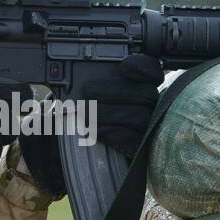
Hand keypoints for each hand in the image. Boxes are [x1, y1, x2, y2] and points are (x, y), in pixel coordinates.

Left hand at [17, 54, 165, 197]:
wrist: (72, 154)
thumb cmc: (77, 118)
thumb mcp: (75, 97)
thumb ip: (81, 83)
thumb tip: (67, 73)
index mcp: (138, 86)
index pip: (152, 72)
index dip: (142, 67)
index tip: (124, 65)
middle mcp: (150, 106)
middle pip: (145, 93)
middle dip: (114, 90)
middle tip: (87, 90)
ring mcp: (149, 128)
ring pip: (139, 116)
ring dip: (109, 112)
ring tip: (84, 113)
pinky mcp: (142, 150)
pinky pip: (136, 140)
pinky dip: (115, 134)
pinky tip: (97, 131)